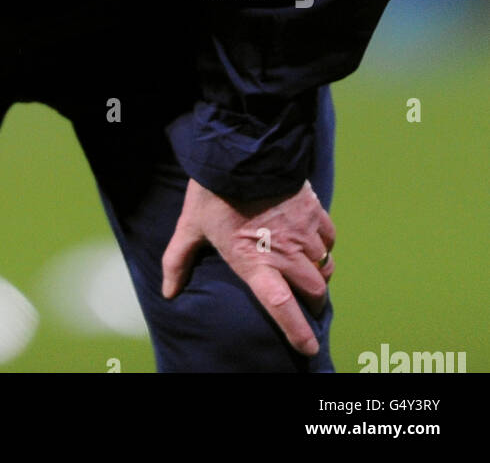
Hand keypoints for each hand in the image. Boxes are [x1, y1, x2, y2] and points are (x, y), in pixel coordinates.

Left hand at [161, 177, 334, 356]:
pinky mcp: (314, 212)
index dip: (296, 330)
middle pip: (313, 293)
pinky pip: (329, 240)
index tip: (308, 347)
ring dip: (318, 275)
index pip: (280, 306)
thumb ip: (178, 260)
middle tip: (304, 303)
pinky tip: (312, 243)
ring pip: (324, 268)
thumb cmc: (213, 191)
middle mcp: (284, 252)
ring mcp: (303, 233)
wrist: (242, 150)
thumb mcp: (190, 226)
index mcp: (254, 261)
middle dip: (312, 304)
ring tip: (306, 272)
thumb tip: (168, 291)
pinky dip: (324, 248)